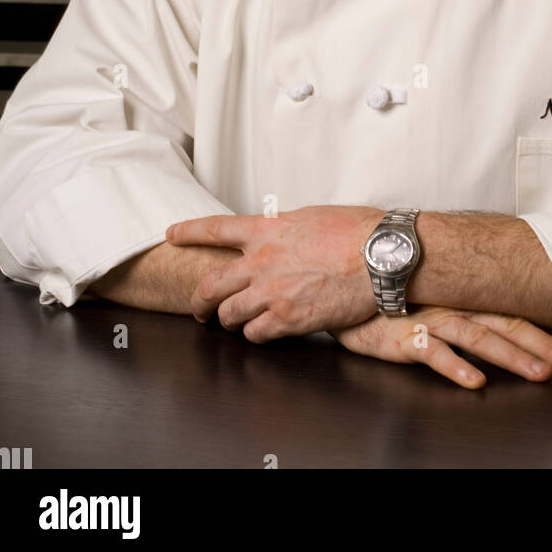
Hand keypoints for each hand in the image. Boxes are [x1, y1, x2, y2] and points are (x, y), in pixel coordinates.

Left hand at [165, 205, 383, 341]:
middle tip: (199, 307)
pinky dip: (254, 334)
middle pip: (210, 284)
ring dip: (228, 321)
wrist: (380, 255)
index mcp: (268, 229)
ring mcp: (273, 292)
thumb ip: (285, 229)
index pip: (215, 228)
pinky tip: (263, 331)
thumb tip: (277, 237)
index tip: (171, 234)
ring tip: (234, 323)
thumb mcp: (312, 217)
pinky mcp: (289, 319)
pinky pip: (255, 333)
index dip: (188, 232)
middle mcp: (262, 260)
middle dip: (199, 300)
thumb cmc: (357, 232)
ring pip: (229, 314)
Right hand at [329, 305, 551, 388]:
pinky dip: (455, 367)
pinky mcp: (405, 335)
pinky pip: (432, 352)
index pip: (521, 312)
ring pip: (479, 337)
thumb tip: (517, 323)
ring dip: (512, 356)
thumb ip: (476, 306)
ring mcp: (432, 319)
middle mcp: (458, 305)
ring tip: (540, 374)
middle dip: (547, 345)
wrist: (353, 278)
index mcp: (471, 297)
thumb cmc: (401, 292)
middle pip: (509, 325)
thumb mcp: (444, 296)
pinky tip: (475, 381)